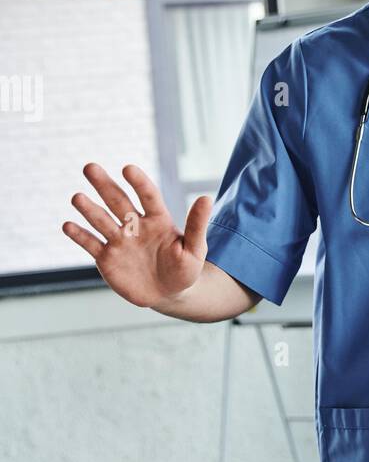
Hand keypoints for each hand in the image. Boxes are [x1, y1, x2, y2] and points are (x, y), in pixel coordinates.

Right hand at [62, 164, 212, 307]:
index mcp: (158, 219)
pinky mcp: (107, 257)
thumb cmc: (185, 269)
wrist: (168, 294)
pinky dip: (79, 235)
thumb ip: (197, 225)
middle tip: (90, 167)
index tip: (127, 169)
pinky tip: (68, 225)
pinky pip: (91, 244)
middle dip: (104, 184)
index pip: (147, 195)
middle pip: (118, 201)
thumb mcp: (195, 249)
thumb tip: (206, 197)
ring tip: (77, 197)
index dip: (138, 182)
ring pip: (102, 220)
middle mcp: (135, 225)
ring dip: (89, 209)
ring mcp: (119, 240)